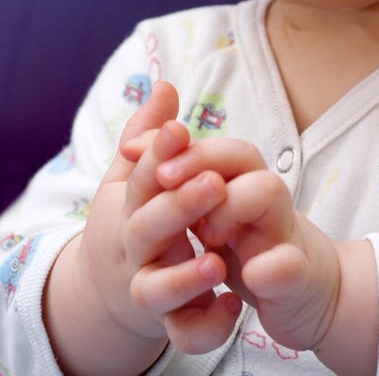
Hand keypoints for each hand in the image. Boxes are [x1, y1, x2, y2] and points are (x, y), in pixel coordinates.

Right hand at [70, 83, 240, 360]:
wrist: (108, 293)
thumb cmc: (131, 220)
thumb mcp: (129, 178)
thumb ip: (149, 135)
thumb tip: (166, 85)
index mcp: (127, 207)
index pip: (139, 175)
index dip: (158, 151)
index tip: (179, 129)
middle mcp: (133, 247)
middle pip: (148, 227)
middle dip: (179, 205)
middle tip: (213, 183)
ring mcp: (147, 287)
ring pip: (157, 290)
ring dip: (185, 275)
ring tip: (217, 262)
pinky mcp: (169, 322)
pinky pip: (184, 332)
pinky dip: (206, 325)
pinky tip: (231, 306)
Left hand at [154, 138, 341, 354]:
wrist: (300, 286)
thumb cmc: (245, 236)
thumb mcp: (208, 205)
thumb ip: (174, 169)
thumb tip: (137, 132)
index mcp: (237, 177)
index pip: (212, 142)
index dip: (180, 147)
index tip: (140, 154)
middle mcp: (261, 193)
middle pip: (240, 156)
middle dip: (199, 160)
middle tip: (164, 175)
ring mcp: (281, 230)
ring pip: (266, 193)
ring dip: (231, 206)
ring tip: (205, 235)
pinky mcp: (295, 274)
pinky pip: (288, 267)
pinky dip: (271, 270)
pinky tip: (246, 281)